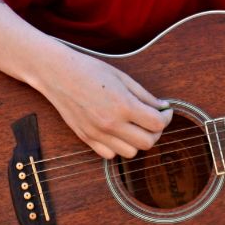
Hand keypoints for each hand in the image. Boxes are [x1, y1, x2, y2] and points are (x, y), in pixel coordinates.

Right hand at [36, 48, 172, 159]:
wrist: (58, 74)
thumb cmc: (90, 70)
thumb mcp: (123, 78)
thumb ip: (145, 96)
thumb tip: (162, 108)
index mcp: (123, 105)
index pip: (157, 124)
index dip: (167, 117)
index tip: (165, 111)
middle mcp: (111, 124)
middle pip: (147, 142)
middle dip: (156, 131)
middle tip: (153, 119)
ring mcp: (97, 134)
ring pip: (130, 153)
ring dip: (137, 141)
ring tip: (134, 126)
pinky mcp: (86, 138)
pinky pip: (110, 154)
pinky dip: (118, 147)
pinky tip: (118, 132)